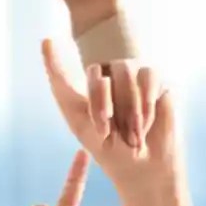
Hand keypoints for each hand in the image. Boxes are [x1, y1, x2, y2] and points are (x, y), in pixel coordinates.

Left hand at [41, 40, 173, 186]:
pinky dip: (144, 101)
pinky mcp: (159, 83)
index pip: (85, 67)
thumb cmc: (107, 147)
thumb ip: (60, 81)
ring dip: (125, 106)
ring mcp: (137, 77)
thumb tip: (46, 38)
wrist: (141, 167)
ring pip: (125, 69)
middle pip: (102, 69)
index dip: (86, 87)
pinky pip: (148, 74)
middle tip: (108, 131)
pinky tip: (144, 123)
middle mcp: (115, 75)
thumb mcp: (76, 116)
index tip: (71, 79)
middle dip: (102, 102)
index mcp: (93, 81)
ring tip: (130, 134)